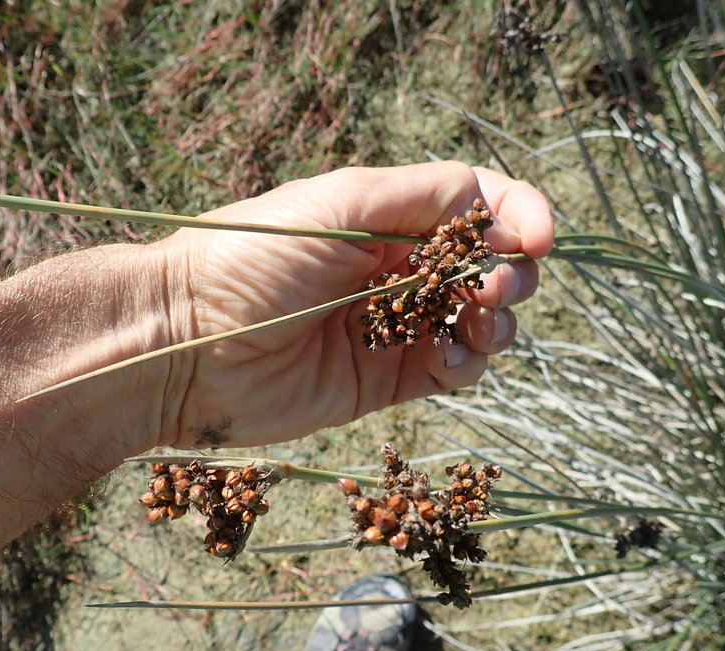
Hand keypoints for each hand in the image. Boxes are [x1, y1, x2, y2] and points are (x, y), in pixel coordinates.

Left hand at [156, 161, 553, 446]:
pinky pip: (449, 370)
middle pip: (483, 265)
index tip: (539, 236)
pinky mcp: (382, 381)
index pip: (472, 207)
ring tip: (480, 323)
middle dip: (509, 271)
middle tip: (496, 285)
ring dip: (497, 320)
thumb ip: (419, 196)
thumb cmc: (248, 260)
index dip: (516, 216)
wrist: (184, 345)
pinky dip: (468, 363)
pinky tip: (454, 357)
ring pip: (475, 321)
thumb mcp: (335, 203)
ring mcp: (389, 326)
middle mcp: (391, 269)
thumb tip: (492, 202)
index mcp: (380, 217)